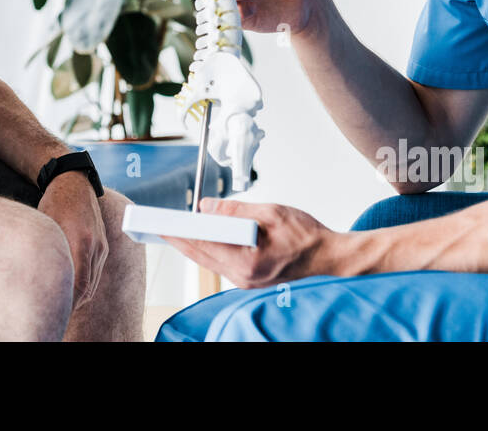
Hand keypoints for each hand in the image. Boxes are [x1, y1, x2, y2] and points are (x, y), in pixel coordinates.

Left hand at [37, 171, 107, 307]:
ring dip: (77, 298)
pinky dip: (83, 286)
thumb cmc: (53, 203)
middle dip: (70, 307)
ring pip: (91, 285)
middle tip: (52, 318)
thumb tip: (38, 281)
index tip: (54, 316)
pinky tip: (69, 291)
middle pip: (86, 290)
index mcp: (81, 243)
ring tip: (58, 308)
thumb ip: (48, 255)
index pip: (77, 286)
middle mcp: (95, 247)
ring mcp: (101, 247)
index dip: (67, 305)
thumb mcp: (45, 227)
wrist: (74, 181)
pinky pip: (94, 274)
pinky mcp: (102, 246)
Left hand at [163, 198, 338, 287]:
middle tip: (158, 224)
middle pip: (200, 255)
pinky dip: (209, 249)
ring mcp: (245, 280)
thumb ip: (234, 210)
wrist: (329, 257)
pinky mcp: (249, 278)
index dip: (177, 233)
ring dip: (192, 244)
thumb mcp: (270, 212)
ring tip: (174, 228)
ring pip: (209, 260)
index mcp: (246, 261)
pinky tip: (201, 237)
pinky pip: (220, 262)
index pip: (202, 245)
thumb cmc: (306, 236)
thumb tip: (205, 206)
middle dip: (179, 239)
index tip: (159, 223)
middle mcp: (242, 277)